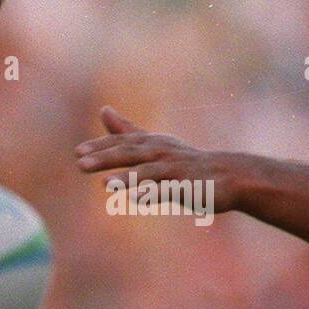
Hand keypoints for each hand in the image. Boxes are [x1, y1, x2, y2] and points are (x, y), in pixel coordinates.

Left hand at [75, 107, 242, 212]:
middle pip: (130, 154)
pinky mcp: (190, 187)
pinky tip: (136, 199)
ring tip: (104, 184)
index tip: (77, 153)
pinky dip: (153, 193)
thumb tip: (104, 110)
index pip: (122, 143)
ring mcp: (176, 170)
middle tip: (80, 164)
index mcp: (152, 143)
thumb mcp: (154, 143)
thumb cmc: (186, 162)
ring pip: (149, 172)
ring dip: (127, 177)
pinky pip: (169, 191)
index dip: (100, 147)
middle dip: (105, 158)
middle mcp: (162, 153)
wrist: (231, 176)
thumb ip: (127, 130)